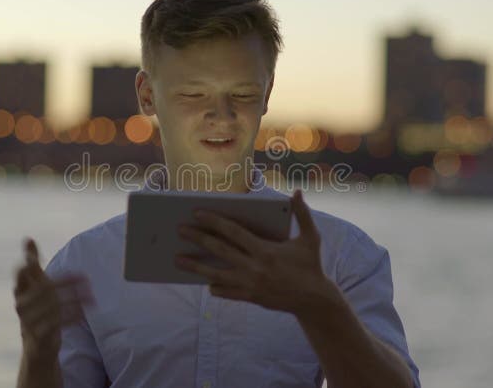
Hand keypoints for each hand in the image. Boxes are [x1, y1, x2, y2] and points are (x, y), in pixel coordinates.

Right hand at [13, 237, 94, 363]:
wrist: (37, 346)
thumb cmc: (37, 309)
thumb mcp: (34, 287)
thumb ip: (33, 265)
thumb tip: (28, 238)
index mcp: (19, 290)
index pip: (21, 274)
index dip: (28, 266)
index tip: (34, 259)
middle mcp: (21, 304)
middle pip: (44, 289)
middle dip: (67, 283)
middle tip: (86, 279)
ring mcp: (28, 321)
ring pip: (53, 306)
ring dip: (74, 299)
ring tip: (90, 295)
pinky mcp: (38, 334)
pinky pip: (57, 322)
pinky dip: (72, 316)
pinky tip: (85, 311)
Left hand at [175, 189, 334, 315]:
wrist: (315, 300)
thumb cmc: (311, 265)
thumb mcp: (310, 238)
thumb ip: (302, 214)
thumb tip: (298, 192)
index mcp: (266, 250)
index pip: (233, 232)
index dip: (213, 221)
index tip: (196, 212)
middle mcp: (255, 267)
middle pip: (219, 250)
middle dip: (197, 238)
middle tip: (179, 230)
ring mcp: (250, 284)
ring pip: (216, 274)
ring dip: (195, 266)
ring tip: (177, 259)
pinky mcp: (251, 298)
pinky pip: (227, 292)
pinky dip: (215, 286)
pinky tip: (205, 281)